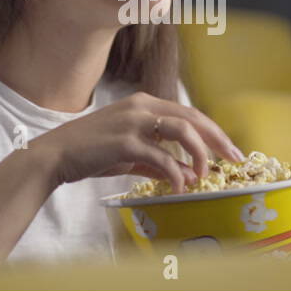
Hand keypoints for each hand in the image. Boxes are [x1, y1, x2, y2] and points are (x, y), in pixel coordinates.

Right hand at [29, 92, 244, 193]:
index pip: (188, 113)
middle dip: (217, 139)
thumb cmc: (90, 153)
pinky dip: (175, 174)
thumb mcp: (128, 153)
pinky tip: (180, 187)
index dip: (213, 131)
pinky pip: (161, 157)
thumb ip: (156, 160)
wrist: (55, 155)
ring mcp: (133, 123)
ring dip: (199, 154)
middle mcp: (141, 107)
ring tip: (204, 175)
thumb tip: (184, 174)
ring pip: (181, 132)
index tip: (230, 150)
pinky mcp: (125, 142)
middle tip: (235, 159)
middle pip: (192, 118)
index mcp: (143, 103)